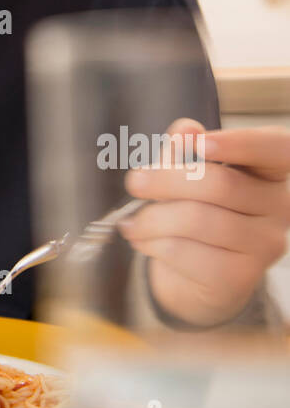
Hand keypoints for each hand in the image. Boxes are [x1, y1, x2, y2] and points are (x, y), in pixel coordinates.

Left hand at [121, 119, 289, 327]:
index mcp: (271, 170)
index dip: (240, 143)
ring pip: (198, 220)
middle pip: (221, 184)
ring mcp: (264, 244)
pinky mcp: (241, 276)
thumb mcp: (187, 172)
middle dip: (166, 180)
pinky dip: (154, 244)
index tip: (200, 142)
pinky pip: (187, 252)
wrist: (196, 274)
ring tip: (132, 222)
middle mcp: (279, 206)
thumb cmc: (195, 208)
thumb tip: (186, 130)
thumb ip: (185, 148)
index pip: (275, 148)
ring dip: (153, 218)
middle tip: (135, 182)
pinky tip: (143, 241)